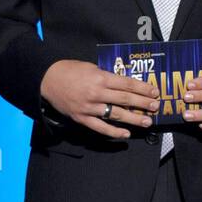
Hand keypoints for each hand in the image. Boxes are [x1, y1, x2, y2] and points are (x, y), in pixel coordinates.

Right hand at [39, 59, 160, 138]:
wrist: (47, 79)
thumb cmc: (69, 70)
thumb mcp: (91, 67)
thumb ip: (107, 76)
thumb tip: (124, 84)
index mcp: (100, 78)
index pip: (126, 84)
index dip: (142, 89)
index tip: (154, 92)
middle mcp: (96, 93)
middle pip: (125, 100)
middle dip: (143, 104)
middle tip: (155, 107)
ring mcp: (89, 107)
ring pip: (116, 115)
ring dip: (133, 119)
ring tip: (147, 122)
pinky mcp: (82, 118)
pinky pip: (100, 127)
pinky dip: (114, 132)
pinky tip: (126, 134)